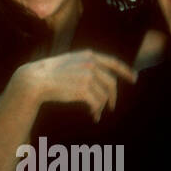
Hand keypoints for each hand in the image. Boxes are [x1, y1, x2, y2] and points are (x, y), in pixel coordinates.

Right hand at [15, 50, 136, 121]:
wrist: (35, 81)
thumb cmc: (49, 74)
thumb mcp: (69, 62)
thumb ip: (85, 65)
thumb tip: (100, 78)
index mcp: (88, 55)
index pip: (113, 62)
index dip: (125, 71)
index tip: (134, 78)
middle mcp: (90, 63)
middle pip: (111, 82)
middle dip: (113, 96)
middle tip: (112, 107)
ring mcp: (88, 75)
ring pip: (104, 95)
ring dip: (102, 106)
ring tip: (95, 114)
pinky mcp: (83, 89)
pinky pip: (97, 102)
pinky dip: (96, 110)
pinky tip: (92, 115)